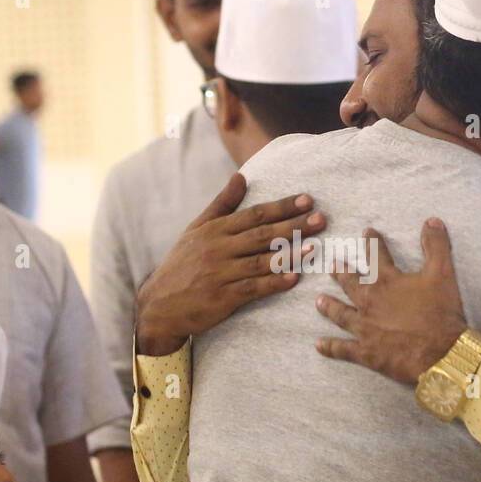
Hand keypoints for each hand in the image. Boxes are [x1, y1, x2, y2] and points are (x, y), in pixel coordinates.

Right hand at [135, 173, 326, 355]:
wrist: (159, 306)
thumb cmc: (182, 264)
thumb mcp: (197, 230)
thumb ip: (222, 204)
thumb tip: (241, 175)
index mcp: (214, 230)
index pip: (254, 214)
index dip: (282, 207)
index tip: (308, 200)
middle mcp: (218, 249)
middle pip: (262, 235)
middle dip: (293, 226)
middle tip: (321, 219)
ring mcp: (220, 274)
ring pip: (260, 261)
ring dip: (289, 254)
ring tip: (314, 247)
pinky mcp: (222, 298)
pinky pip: (252, 288)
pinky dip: (273, 283)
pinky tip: (294, 278)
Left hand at [314, 218, 467, 385]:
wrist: (441, 352)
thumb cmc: (441, 312)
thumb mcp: (443, 273)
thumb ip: (436, 245)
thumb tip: (432, 220)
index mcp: (387, 281)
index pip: (377, 255)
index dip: (373, 242)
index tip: (367, 232)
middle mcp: (370, 302)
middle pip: (351, 284)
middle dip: (341, 273)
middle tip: (332, 266)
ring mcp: (365, 328)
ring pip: (341, 314)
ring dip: (329, 307)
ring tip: (319, 301)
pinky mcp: (366, 353)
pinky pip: (343, 349)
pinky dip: (331, 347)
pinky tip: (319, 345)